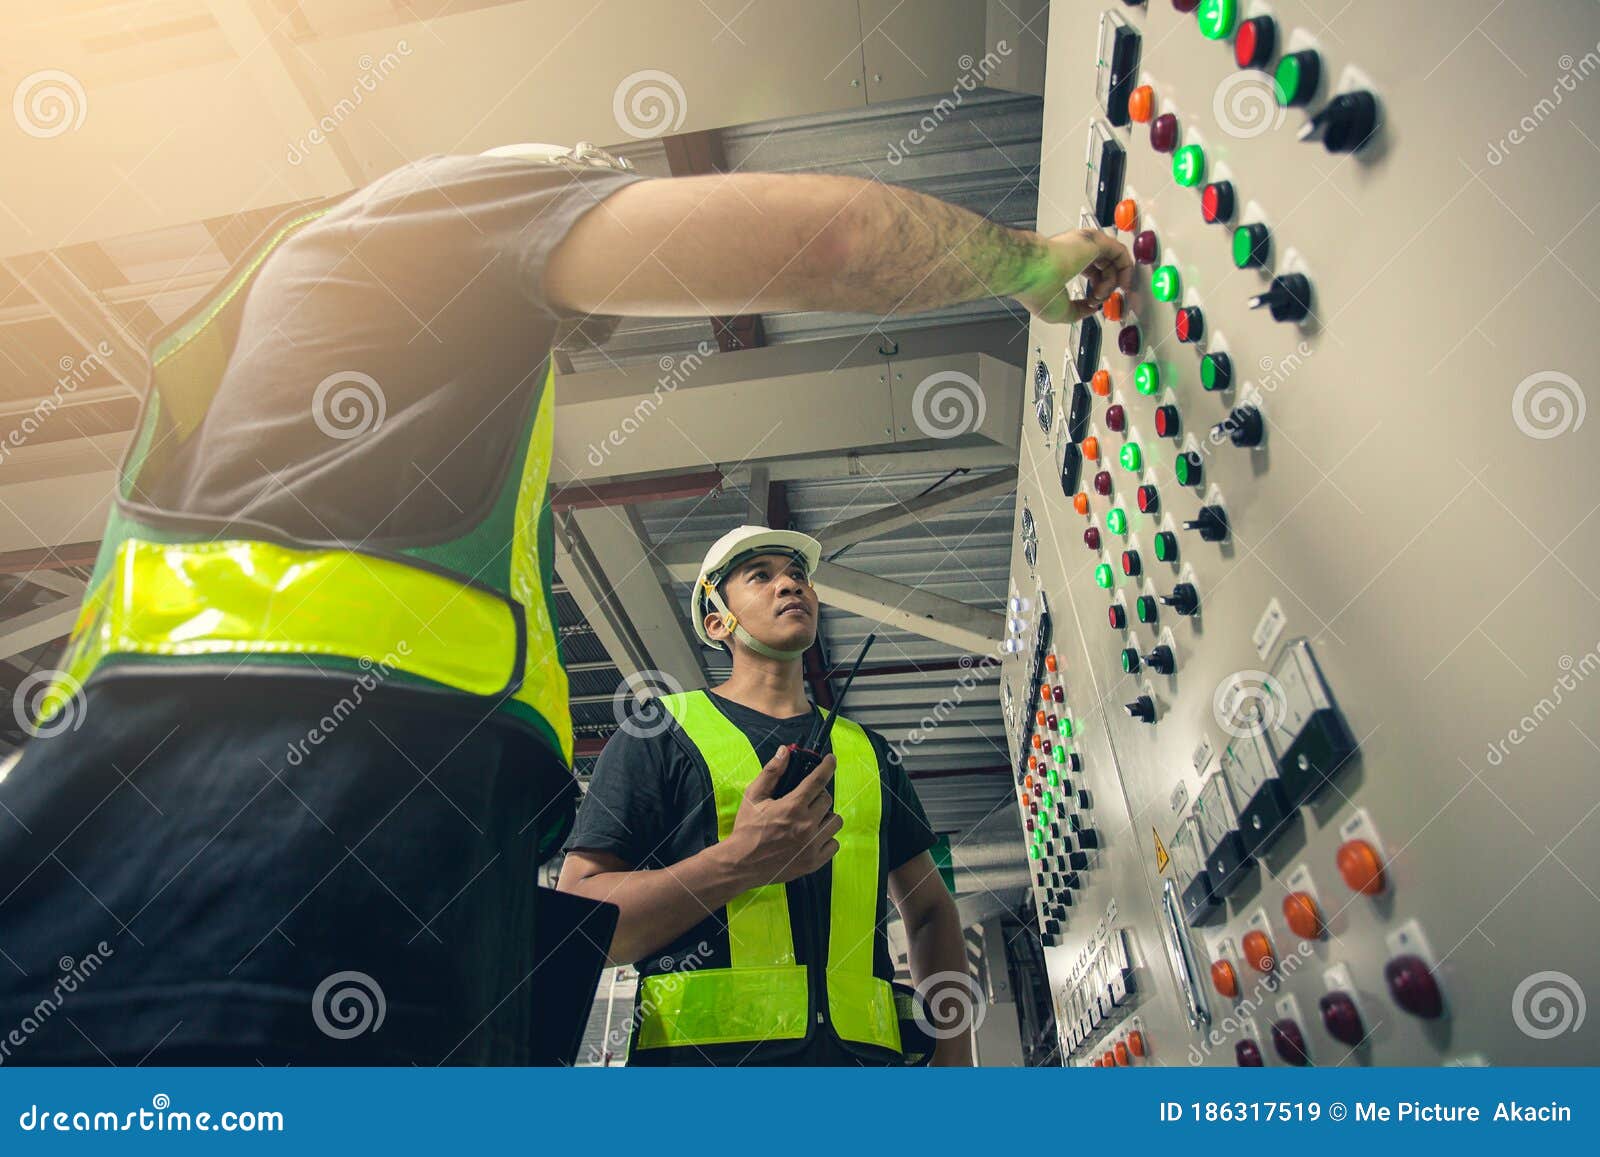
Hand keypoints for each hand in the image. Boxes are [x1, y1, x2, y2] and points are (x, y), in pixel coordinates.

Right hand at [724, 746, 843, 886]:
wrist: (741, 864)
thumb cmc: (747, 829)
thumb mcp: (754, 796)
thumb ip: (771, 772)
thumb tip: (784, 751)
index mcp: (792, 806)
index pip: (818, 780)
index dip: (827, 766)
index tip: (831, 759)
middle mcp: (806, 825)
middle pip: (827, 800)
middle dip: (817, 796)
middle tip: (805, 801)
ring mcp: (812, 845)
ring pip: (835, 821)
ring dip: (825, 817)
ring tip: (811, 819)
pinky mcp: (814, 861)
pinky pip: (834, 844)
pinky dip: (826, 838)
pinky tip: (812, 838)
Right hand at [1014, 229, 1134, 324]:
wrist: (1034, 273)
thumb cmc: (1037, 288)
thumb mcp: (1061, 311)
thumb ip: (1079, 310)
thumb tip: (1092, 309)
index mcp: (1065, 263)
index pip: (1092, 272)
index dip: (1099, 289)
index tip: (1097, 302)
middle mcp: (1076, 251)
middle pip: (1105, 266)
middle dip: (1108, 286)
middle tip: (1102, 299)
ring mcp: (1086, 244)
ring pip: (1113, 260)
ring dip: (1114, 282)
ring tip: (1102, 295)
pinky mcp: (1096, 241)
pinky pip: (1120, 252)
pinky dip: (1126, 269)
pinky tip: (1124, 283)